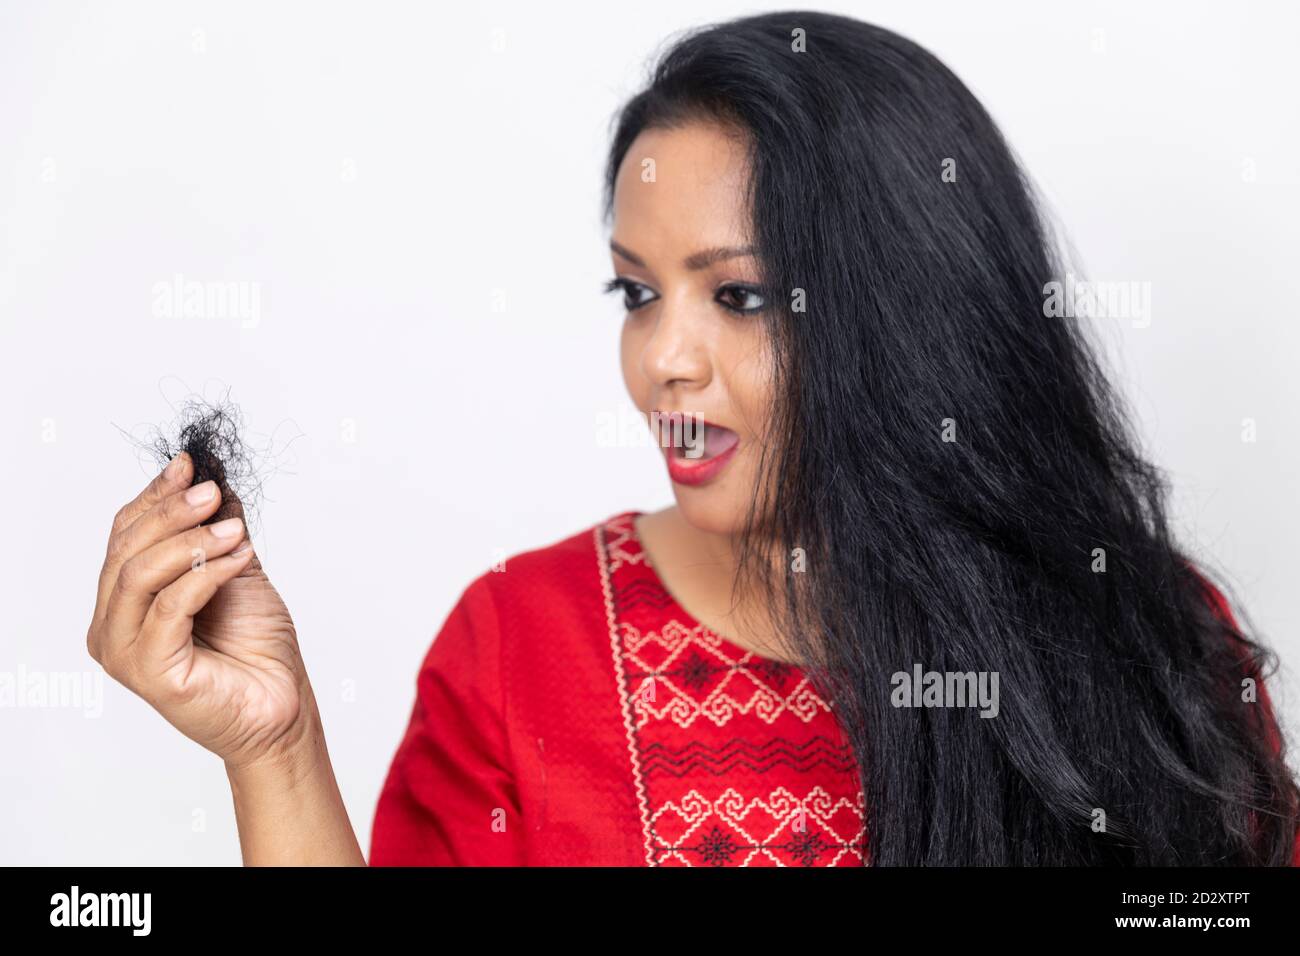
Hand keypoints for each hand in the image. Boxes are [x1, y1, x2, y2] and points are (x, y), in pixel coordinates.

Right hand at [87, 452, 310, 770]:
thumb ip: (216, 530)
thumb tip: (212, 479)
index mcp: (123, 599)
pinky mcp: (149, 671)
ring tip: (235, 530)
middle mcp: (112, 624)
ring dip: (191, 541)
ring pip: (139, 574)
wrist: (281, 704)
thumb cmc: (256, 647)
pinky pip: (169, 607)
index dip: (155, 495)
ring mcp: (124, 651)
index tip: (191, 464)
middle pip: (126, 549)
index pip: (124, 534)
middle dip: (172, 512)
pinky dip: (206, 574)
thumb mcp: (236, 570)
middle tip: (214, 492)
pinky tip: (240, 558)